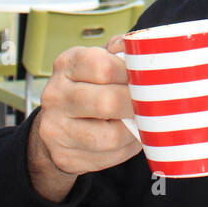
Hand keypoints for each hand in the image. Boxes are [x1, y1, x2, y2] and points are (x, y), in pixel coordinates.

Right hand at [27, 36, 141, 200]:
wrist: (57, 125)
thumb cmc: (88, 87)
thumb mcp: (99, 61)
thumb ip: (121, 52)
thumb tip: (146, 48)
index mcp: (67, 64)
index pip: (104, 66)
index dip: (132, 74)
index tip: (146, 79)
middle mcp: (55, 95)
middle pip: (107, 102)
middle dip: (137, 105)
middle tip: (153, 105)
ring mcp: (55, 128)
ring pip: (110, 136)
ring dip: (134, 132)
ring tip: (141, 123)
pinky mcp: (64, 157)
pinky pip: (107, 158)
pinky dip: (125, 150)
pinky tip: (127, 139)